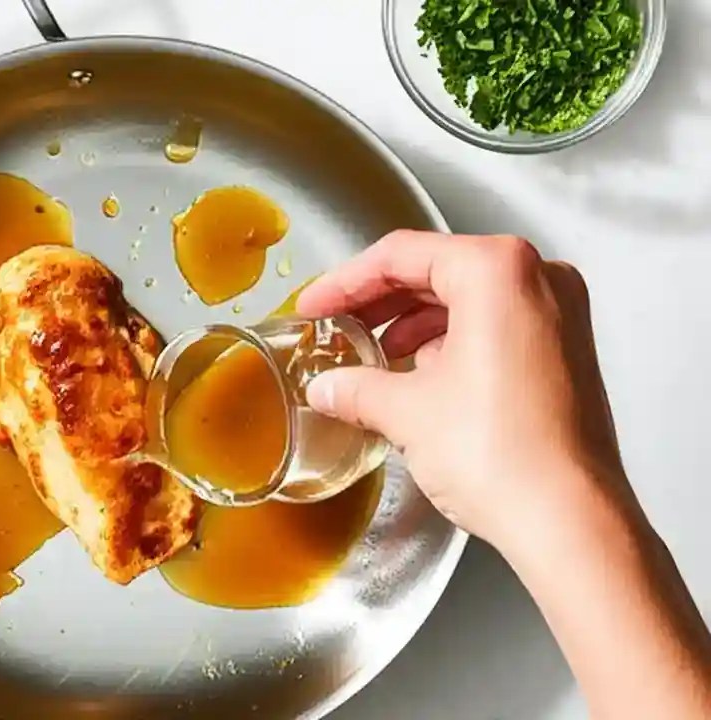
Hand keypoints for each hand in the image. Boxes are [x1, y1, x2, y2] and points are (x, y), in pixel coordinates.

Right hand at [296, 230, 628, 547]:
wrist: (568, 521)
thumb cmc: (504, 455)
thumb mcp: (406, 412)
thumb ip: (357, 387)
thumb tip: (329, 386)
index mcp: (497, 271)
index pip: (401, 256)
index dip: (345, 282)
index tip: (315, 305)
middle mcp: (539, 281)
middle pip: (437, 270)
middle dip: (380, 301)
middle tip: (336, 324)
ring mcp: (560, 316)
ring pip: (467, 299)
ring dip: (414, 322)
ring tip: (371, 355)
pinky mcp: (566, 353)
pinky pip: (495, 326)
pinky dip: (451, 341)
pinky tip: (417, 376)